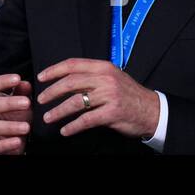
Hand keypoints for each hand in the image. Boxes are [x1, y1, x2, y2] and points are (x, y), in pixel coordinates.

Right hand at [0, 74, 32, 153]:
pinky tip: (18, 141)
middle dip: (8, 103)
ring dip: (9, 126)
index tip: (17, 78)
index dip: (2, 81)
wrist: (3, 145)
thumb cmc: (8, 121)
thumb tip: (25, 84)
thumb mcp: (16, 106)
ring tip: (26, 127)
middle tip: (27, 103)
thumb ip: (20, 94)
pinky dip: (5, 144)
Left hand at [38, 58, 159, 139]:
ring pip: (75, 102)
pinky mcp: (112, 113)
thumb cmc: (128, 94)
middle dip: (51, 92)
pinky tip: (65, 130)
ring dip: (58, 111)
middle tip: (41, 99)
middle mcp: (105, 79)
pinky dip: (73, 126)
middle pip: (70, 83)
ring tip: (48, 117)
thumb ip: (91, 76)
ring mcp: (109, 96)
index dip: (54, 70)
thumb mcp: (112, 77)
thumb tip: (64, 80)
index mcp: (103, 67)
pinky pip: (86, 120)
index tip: (41, 77)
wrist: (152, 110)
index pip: (72, 64)